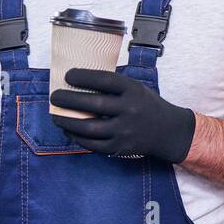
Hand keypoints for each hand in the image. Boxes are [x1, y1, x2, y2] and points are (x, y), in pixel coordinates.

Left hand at [50, 68, 195, 163]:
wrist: (168, 131)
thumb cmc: (146, 105)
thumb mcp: (136, 88)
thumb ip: (113, 86)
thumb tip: (78, 82)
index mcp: (133, 90)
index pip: (104, 80)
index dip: (83, 77)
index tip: (68, 75)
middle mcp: (130, 110)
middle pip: (93, 104)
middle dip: (68, 100)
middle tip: (55, 97)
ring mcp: (125, 131)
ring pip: (89, 128)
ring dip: (68, 122)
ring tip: (56, 117)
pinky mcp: (120, 148)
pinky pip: (93, 144)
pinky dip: (77, 138)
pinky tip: (69, 131)